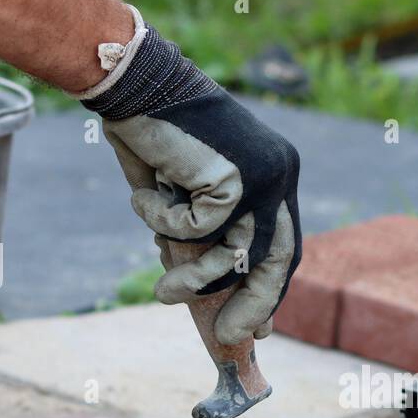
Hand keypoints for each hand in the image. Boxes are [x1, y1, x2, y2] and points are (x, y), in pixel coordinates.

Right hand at [78, 7, 301, 344]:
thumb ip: (205, 236)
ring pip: (240, 253)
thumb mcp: (187, 194)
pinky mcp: (236, 177)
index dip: (268, 289)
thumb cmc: (152, 134)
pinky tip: (144, 195)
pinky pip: (197, 229)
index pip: (284, 245)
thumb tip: (211, 293)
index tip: (258, 326)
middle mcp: (282, 174)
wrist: (132, 80)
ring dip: (196, 279)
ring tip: (163, 293)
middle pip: (280, 259)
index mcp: (279, 174)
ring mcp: (265, 175)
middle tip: (230, 337)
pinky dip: (163, 222)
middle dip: (254, 304)